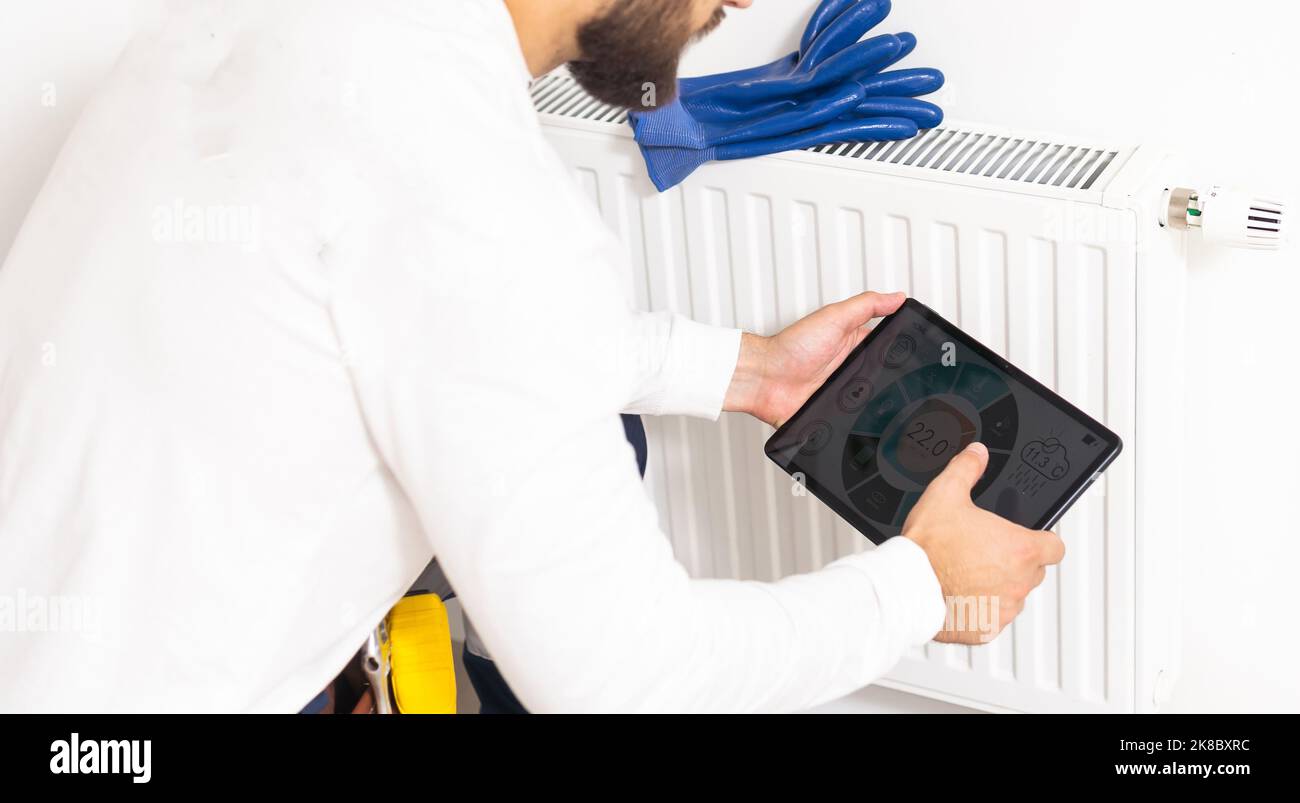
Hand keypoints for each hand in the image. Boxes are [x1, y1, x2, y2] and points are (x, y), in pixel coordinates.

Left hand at [724, 291, 905, 428]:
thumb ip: (866, 306)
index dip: (901, 352)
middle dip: (891, 385)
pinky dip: (855, 424)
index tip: (918, 354)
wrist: (763, 379)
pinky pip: (850, 423)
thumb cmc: (791, 347)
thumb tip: (897, 297)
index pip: (886, 349)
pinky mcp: (831, 414)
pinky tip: (857, 421)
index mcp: (853, 345)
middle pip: (882, 379)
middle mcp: (848, 370)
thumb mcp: (834, 317)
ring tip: (874, 403)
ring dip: (874, 406)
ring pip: (870, 404)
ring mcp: (840, 394)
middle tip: (898, 386)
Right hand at [902, 442, 1065, 643]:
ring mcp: (1005, 607)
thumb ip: (966, 469)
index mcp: (1020, 548)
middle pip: (1033, 570)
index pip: (1055, 546)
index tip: (1027, 539)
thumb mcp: (946, 494)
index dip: (1042, 540)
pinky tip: (961, 594)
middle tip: (986, 552)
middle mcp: (1019, 581)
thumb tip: (977, 454)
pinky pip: (994, 617)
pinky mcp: (988, 628)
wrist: (906, 587)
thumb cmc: (928, 548)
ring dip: (999, 585)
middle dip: (1015, 561)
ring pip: (1014, 595)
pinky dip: (982, 608)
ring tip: (969, 573)